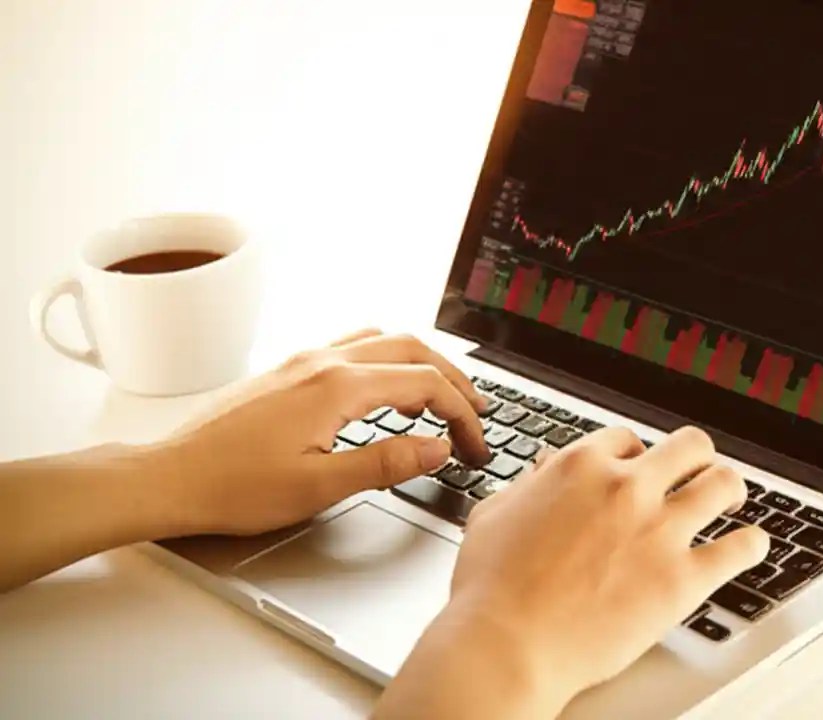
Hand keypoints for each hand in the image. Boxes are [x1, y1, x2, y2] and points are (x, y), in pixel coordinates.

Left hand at [151, 329, 490, 535]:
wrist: (169, 477)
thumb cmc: (233, 487)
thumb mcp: (319, 486)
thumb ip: (385, 463)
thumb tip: (436, 447)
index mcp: (337, 386)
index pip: (424, 383)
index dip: (461, 413)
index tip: (474, 444)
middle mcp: (322, 362)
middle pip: (411, 347)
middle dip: (453, 378)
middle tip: (477, 412)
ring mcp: (303, 362)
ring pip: (382, 340)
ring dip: (422, 362)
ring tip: (442, 394)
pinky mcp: (288, 372)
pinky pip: (353, 346)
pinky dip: (388, 359)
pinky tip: (386, 387)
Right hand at [377, 426, 769, 718]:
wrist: (506, 646)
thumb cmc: (491, 589)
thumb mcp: (495, 514)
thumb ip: (528, 485)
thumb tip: (543, 470)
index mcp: (581, 466)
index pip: (628, 440)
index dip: (636, 456)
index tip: (639, 473)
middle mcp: (627, 488)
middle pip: (689, 447)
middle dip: (695, 458)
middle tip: (697, 474)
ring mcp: (660, 530)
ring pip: (724, 484)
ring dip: (731, 488)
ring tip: (732, 500)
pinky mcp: (683, 578)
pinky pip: (741, 548)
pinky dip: (752, 545)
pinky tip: (750, 547)